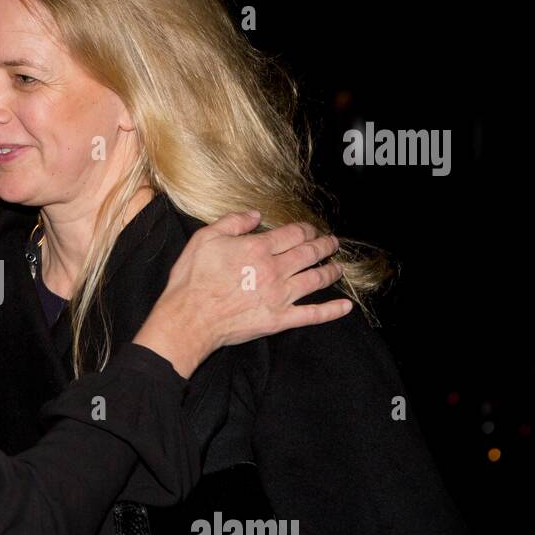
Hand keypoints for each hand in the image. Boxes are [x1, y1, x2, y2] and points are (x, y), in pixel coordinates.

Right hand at [134, 210, 349, 376]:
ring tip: (338, 267)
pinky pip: (313, 314)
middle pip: (309, 253)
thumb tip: (255, 215)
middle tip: (331, 243)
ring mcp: (280, 296)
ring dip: (331, 271)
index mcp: (258, 248)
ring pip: (316, 279)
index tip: (310, 230)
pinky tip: (345, 306)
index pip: (292, 234)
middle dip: (324, 246)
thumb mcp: (204, 239)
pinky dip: (331, 310)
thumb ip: (232, 223)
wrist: (189, 318)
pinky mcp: (280, 319)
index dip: (306, 230)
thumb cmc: (192, 279)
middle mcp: (275, 270)